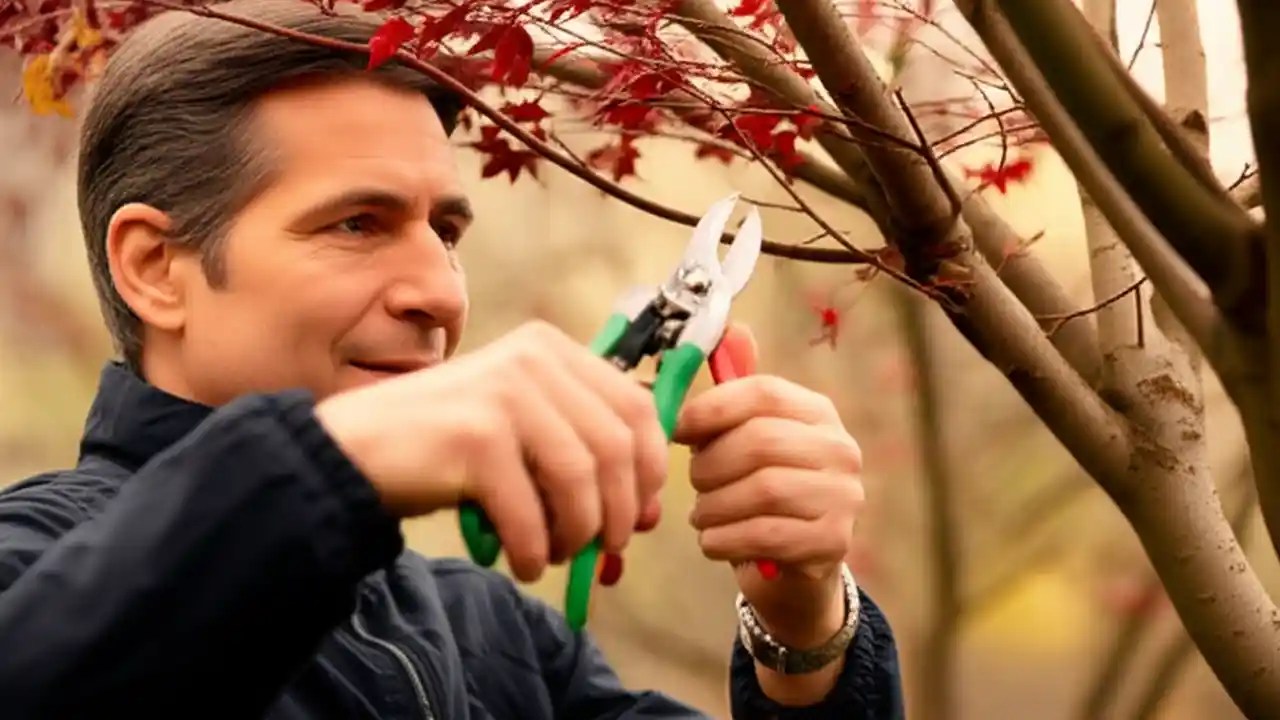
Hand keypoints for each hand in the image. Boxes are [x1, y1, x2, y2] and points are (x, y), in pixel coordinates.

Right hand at [314, 320, 667, 582]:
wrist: (353, 452)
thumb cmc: (444, 449)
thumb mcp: (522, 430)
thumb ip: (583, 454)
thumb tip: (649, 512)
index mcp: (551, 348)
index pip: (639, 409)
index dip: (651, 470)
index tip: (640, 515)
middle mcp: (533, 359)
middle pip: (617, 448)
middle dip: (619, 512)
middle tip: (601, 550)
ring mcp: (504, 394)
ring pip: (581, 481)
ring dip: (576, 534)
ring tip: (551, 555)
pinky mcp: (476, 437)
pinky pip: (531, 512)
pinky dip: (533, 549)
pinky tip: (522, 562)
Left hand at [674, 371, 863, 648]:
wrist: (792, 571)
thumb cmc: (757, 495)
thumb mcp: (744, 443)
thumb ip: (733, 397)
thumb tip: (731, 329)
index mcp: (817, 412)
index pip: (764, 392)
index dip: (712, 408)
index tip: (676, 429)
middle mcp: (840, 449)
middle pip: (760, 441)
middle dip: (711, 464)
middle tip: (694, 484)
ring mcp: (844, 497)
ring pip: (762, 490)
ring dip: (715, 505)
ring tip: (702, 514)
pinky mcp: (834, 542)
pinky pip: (765, 534)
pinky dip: (724, 538)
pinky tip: (713, 541)